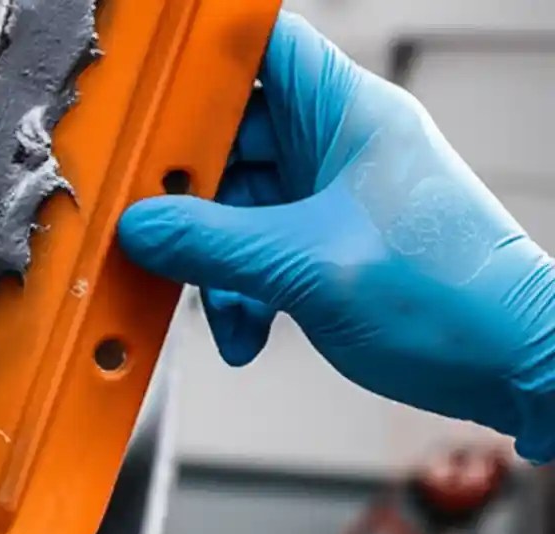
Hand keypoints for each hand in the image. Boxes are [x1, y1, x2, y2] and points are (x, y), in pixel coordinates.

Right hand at [117, 12, 554, 461]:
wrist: (511, 368)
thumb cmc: (453, 301)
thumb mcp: (309, 267)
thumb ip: (212, 245)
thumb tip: (140, 228)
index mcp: (348, 114)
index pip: (262, 47)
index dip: (200, 65)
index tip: (148, 107)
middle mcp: (336, 144)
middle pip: (230, 136)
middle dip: (189, 193)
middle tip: (157, 230)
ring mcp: (330, 195)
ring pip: (235, 203)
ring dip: (212, 260)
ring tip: (221, 309)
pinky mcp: (325, 243)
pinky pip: (254, 249)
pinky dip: (238, 291)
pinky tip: (245, 330)